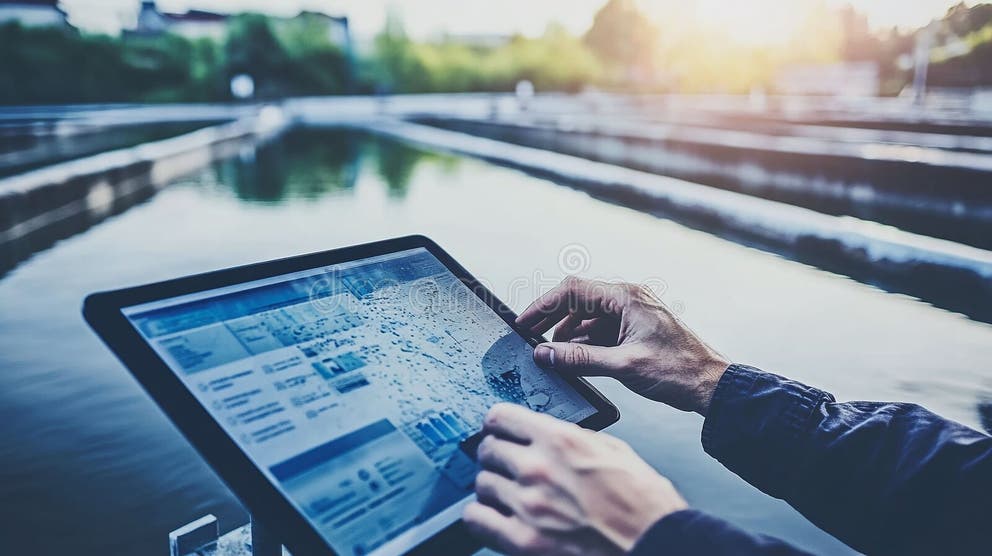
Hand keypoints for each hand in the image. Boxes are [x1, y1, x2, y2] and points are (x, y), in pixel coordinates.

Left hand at [463, 403, 687, 554]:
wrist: (655, 543)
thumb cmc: (643, 502)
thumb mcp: (613, 450)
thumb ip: (573, 438)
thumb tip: (548, 434)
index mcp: (561, 439)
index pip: (500, 417)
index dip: (497, 425)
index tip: (498, 431)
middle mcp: (538, 467)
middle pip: (487, 450)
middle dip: (496, 457)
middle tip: (507, 465)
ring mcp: (527, 504)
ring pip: (482, 484)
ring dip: (493, 488)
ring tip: (509, 494)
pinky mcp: (522, 540)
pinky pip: (476, 519)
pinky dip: (482, 517)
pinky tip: (498, 517)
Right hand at [516, 276, 729, 414]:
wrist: (712, 385)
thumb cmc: (678, 371)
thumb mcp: (623, 366)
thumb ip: (579, 360)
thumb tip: (545, 355)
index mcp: (625, 298)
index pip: (572, 291)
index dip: (543, 306)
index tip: (523, 324)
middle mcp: (628, 299)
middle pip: (578, 301)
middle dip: (551, 320)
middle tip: (528, 338)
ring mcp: (632, 314)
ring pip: (588, 318)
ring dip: (568, 335)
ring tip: (552, 355)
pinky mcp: (636, 329)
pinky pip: (602, 331)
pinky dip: (585, 343)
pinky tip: (575, 360)